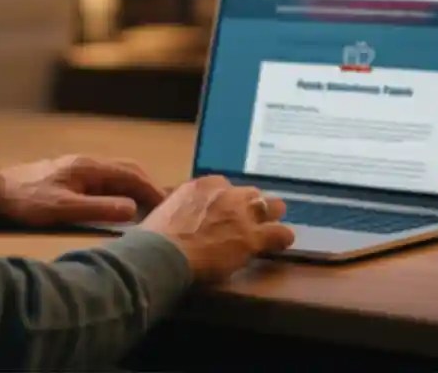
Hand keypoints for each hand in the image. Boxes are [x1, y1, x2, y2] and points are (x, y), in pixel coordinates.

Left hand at [0, 155, 166, 226]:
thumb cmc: (28, 200)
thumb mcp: (64, 209)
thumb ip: (99, 209)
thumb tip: (132, 209)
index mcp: (89, 167)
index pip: (132, 175)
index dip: (152, 190)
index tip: (168, 206)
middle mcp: (88, 163)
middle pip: (129, 170)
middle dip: (149, 187)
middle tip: (164, 207)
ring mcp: (80, 168)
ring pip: (117, 174)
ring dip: (135, 189)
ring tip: (147, 208)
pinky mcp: (73, 176)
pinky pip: (106, 180)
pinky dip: (120, 191)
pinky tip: (120, 206)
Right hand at [140, 175, 294, 282]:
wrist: (163, 253)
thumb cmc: (156, 236)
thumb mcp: (166, 209)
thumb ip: (181, 206)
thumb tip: (179, 213)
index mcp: (203, 185)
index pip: (224, 186)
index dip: (226, 201)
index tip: (222, 213)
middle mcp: (226, 193)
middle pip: (250, 194)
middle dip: (250, 206)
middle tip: (246, 222)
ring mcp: (242, 214)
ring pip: (271, 206)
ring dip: (270, 217)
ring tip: (269, 229)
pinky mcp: (252, 237)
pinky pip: (280, 233)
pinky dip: (281, 238)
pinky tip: (279, 244)